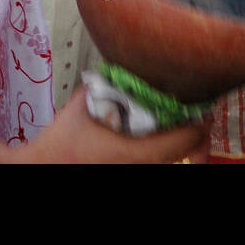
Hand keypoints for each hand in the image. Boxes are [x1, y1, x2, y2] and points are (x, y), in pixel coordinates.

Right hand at [17, 87, 208, 162]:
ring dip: (183, 149)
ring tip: (182, 132)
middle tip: (198, 122)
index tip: (202, 108)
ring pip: (175, 165)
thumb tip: (122, 68)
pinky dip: (166, 157)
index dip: (199, 121)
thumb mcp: (84, 103)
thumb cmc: (61, 141)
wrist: (42, 168)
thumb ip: (107, 85)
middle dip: (196, 139)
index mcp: (138, 153)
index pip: (186, 138)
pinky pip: (157, 168)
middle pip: (189, 158)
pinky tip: (161, 146)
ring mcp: (136, 175)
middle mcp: (142, 170)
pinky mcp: (128, 175)